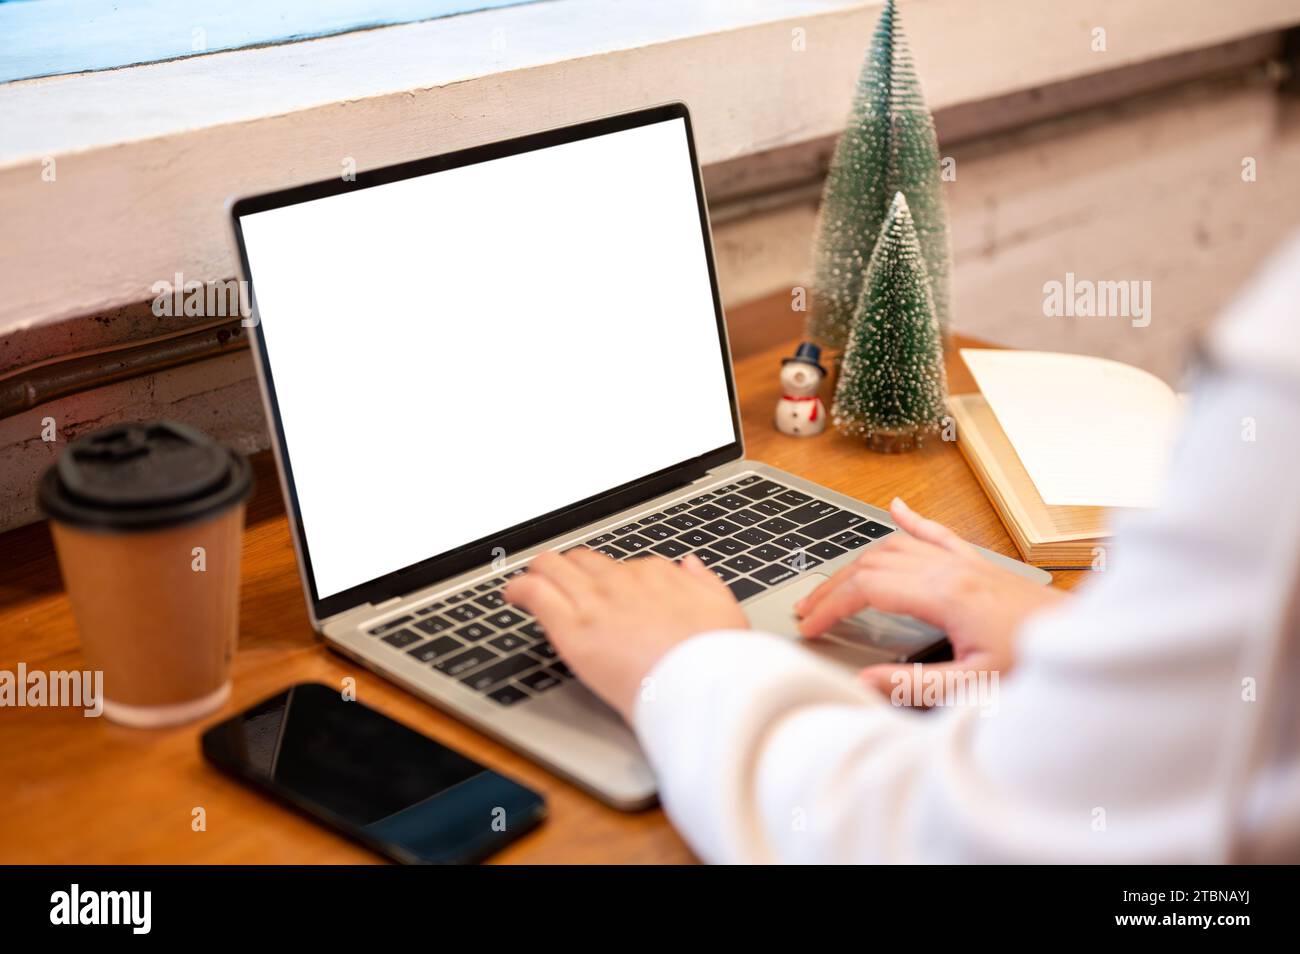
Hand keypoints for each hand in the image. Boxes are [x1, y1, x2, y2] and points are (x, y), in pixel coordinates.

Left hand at [504, 549, 748, 722]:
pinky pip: (535, 592)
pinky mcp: (572, 627)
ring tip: (530, 584)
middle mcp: (625, 582)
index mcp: (660, 577)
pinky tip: (512, 596)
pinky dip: (518, 589)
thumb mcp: (725, 610)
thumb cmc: (717, 660)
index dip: (611, 581)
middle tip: (560, 585)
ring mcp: (596, 601)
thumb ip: (704, 583)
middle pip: (584, 560)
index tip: (606, 594)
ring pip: (553, 566)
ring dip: (540, 572)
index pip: (625, 567)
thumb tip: (690, 565)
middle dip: (570, 570)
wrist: (703, 686)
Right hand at [796, 498, 1067, 703]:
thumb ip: (913, 685)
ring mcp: (965, 561)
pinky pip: (936, 533)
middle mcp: (951, 569)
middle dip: (832, 586)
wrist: (1087, 644)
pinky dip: (911, 520)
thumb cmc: (1037, 665)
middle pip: (872, 562)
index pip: (868, 589)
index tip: (810, 628)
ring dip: (856, 562)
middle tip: (807, 612)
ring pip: (894, 546)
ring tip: (830, 585)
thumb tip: (862, 681)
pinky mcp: (978, 563)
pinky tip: (895, 508)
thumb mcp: (973, 688)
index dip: (831, 606)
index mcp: (946, 595)